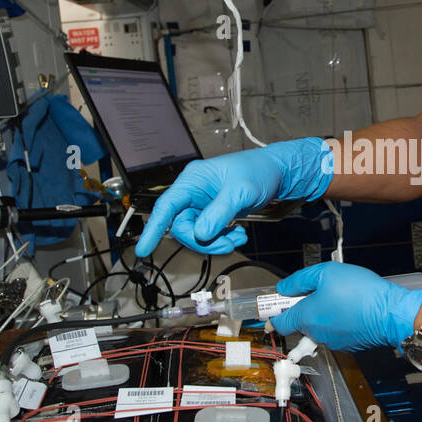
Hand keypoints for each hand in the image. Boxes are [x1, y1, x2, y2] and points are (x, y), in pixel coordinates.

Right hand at [135, 138, 332, 256]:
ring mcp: (202, 205)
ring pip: (196, 235)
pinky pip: (208, 235)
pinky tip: (238, 235)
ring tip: (237, 237)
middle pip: (182, 227)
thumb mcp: (241, 191)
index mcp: (193, 180)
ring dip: (216, 242)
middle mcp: (193, 192)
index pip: (166, 206)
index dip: (153, 228)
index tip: (144, 249)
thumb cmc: (259, 172)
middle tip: (227, 244)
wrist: (278, 173)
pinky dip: (223, 240)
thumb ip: (219, 212)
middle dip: (203, 241)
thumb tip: (201, 233)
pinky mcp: (212, 214)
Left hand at [268, 262, 421, 351]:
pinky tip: (350, 307)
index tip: (274, 304)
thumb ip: (299, 280)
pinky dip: (337, 320)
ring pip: (318, 327)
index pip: (278, 323)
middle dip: (303, 307)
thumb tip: (284, 288)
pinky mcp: (348, 344)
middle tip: (316, 290)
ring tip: (338, 296)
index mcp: (306, 317)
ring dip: (322, 313)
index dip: (273, 312)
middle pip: (299, 323)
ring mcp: (332, 342)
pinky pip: (335, 331)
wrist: (390, 313)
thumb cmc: (360, 292)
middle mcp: (316, 334)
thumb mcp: (325, 273)